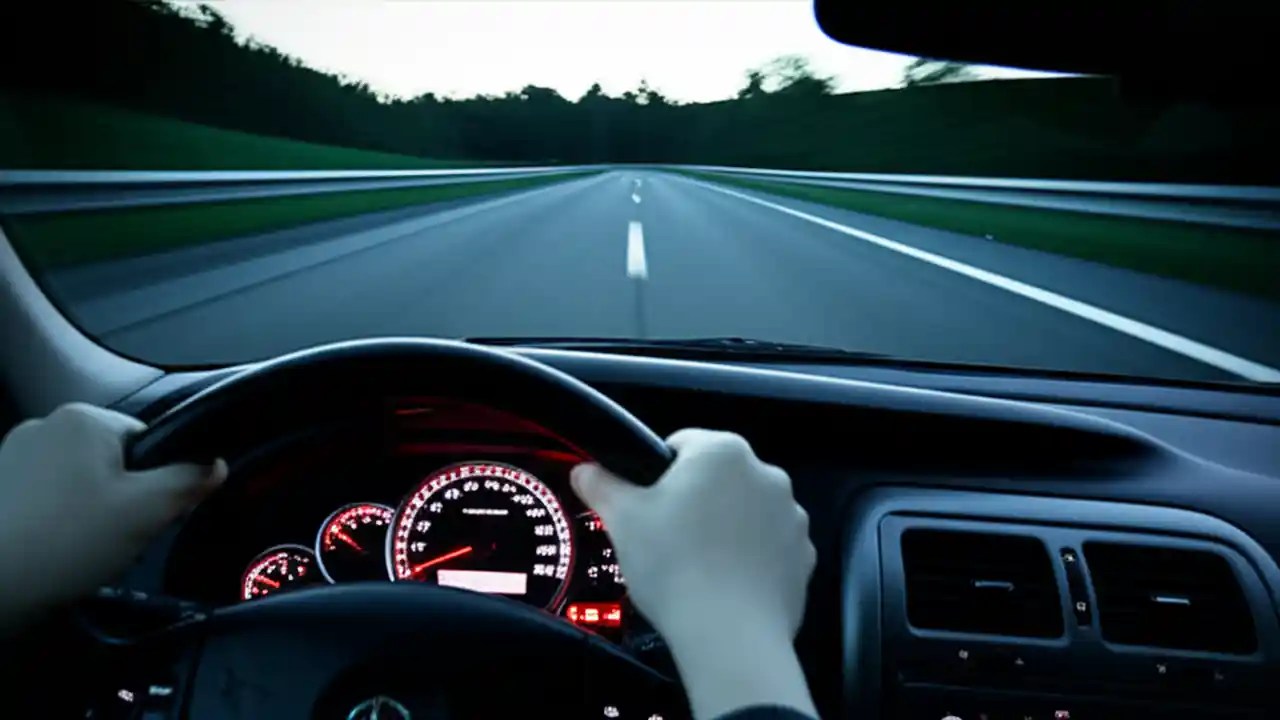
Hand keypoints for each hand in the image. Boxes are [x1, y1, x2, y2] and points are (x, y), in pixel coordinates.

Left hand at [0, 403, 225, 629]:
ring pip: (77, 480)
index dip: (159, 478)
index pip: (146, 439)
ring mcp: (10, 455)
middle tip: (121, 537)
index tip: (152, 514)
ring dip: (89, 508)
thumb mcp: (147, 512)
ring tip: (84, 548)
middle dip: (123, 495)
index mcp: (84, 418)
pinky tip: (53, 549)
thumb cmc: (70, 539)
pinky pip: (44, 496)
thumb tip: (217, 465)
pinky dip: (55, 519)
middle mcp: (43, 424)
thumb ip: (189, 481)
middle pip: (111, 459)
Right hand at [572, 429, 816, 719]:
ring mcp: (793, 517)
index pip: (681, 445)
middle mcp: (767, 474)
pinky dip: (751, 560)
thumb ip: (601, 484)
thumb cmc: (673, 564)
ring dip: (726, 529)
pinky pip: (770, 548)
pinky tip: (727, 586)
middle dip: (695, 502)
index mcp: (723, 451)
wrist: (729, 635)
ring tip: (699, 568)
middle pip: (718, 479)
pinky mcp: (804, 557)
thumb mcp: (622, 519)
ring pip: (746, 513)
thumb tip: (585, 470)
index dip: (657, 476)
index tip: (647, 509)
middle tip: (667, 540)